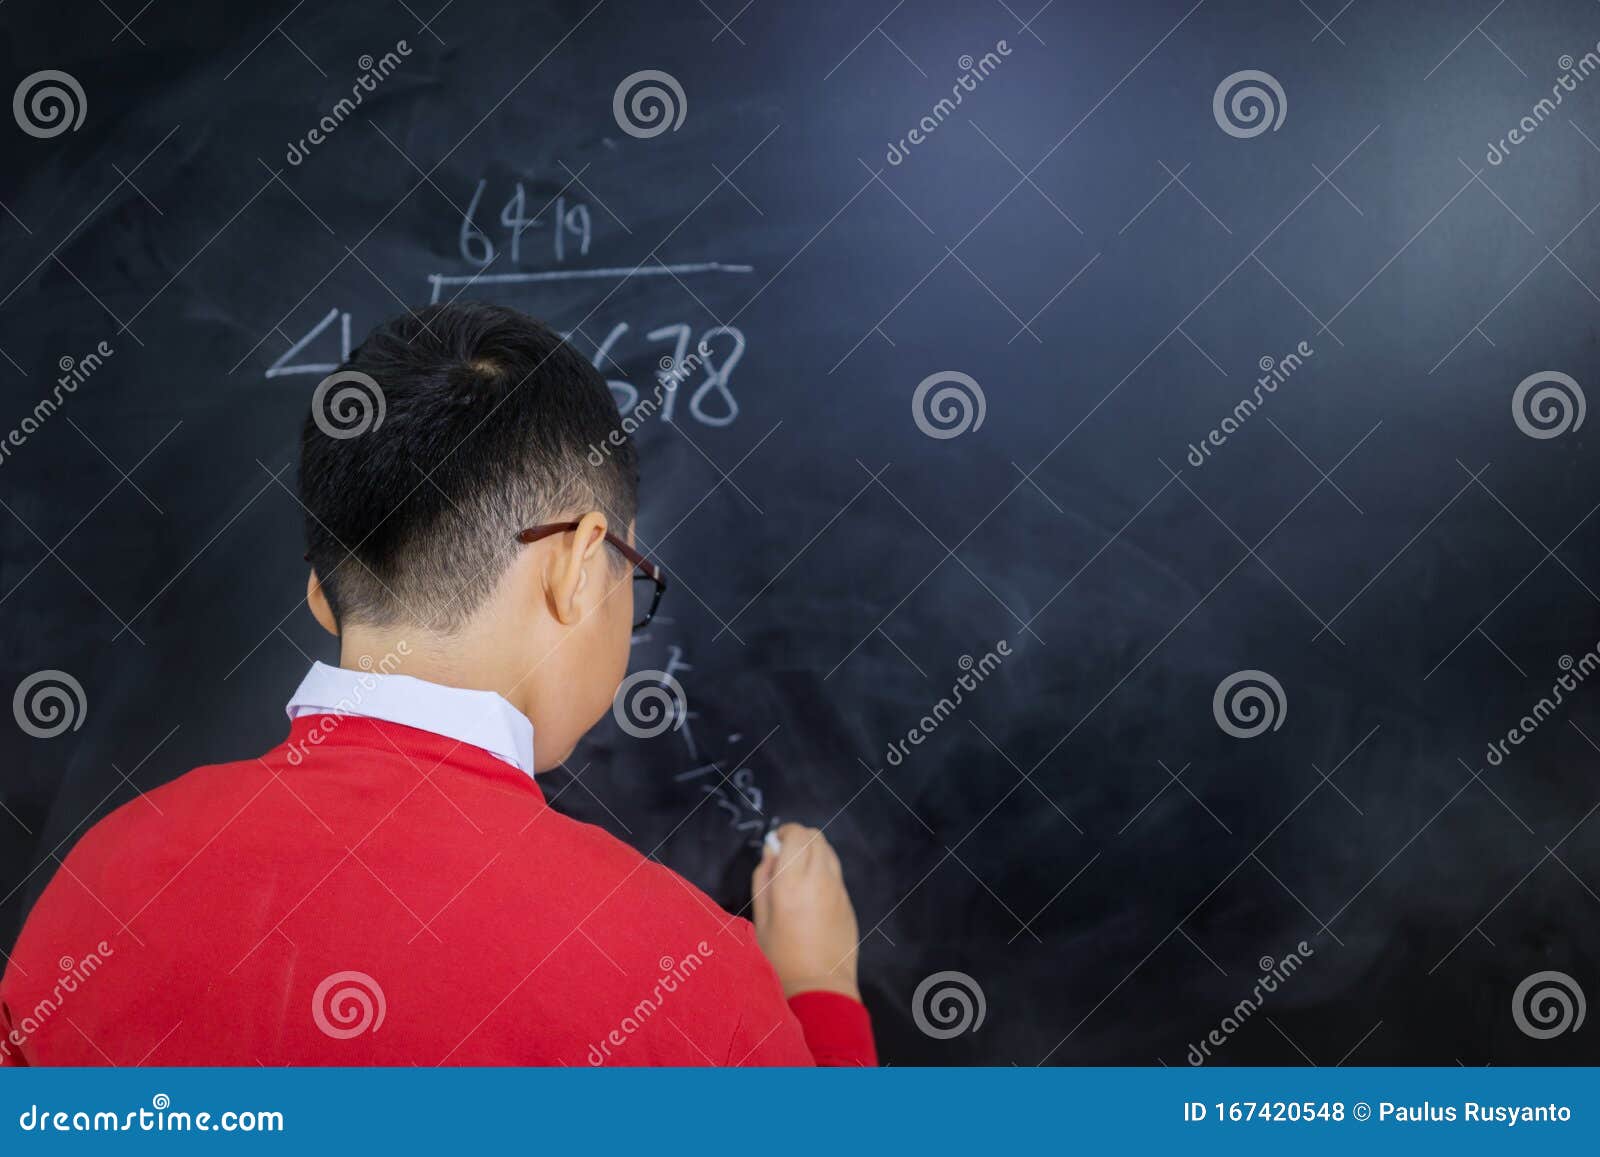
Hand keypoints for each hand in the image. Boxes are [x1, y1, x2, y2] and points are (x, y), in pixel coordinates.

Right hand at [750, 823, 861, 1001]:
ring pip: (829, 851)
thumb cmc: (781, 957)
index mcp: (793, 882)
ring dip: (813, 851)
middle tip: (785, 856)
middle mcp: (820, 879)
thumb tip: (770, 853)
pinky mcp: (848, 902)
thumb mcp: (760, 918)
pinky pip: (836, 872)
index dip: (784, 833)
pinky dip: (824, 869)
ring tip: (799, 872)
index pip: (797, 835)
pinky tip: (812, 892)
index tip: (775, 844)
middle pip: (816, 837)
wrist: (819, 987)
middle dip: (799, 839)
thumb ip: (763, 879)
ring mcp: (838, 890)